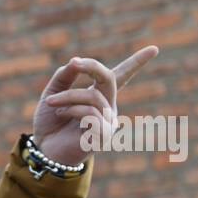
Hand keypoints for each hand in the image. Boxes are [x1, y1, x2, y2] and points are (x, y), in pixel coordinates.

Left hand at [32, 46, 158, 166]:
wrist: (44, 147)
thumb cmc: (50, 121)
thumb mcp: (53, 92)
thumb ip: (64, 76)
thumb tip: (75, 61)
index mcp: (100, 94)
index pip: (122, 76)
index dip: (137, 62)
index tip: (154, 49)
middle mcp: (108, 106)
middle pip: (109, 78)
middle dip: (92, 66)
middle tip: (74, 62)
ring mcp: (109, 121)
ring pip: (93, 97)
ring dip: (68, 96)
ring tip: (51, 102)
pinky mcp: (105, 135)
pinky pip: (90, 113)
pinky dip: (72, 110)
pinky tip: (61, 114)